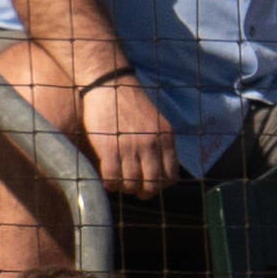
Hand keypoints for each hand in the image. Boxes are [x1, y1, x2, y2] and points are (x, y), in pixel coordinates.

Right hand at [83, 69, 184, 200]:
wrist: (110, 85)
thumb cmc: (129, 104)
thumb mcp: (154, 123)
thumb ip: (157, 143)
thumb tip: (153, 168)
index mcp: (166, 139)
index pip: (171, 176)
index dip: (159, 187)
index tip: (147, 185)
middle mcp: (152, 144)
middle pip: (152, 184)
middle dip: (141, 192)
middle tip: (131, 188)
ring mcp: (131, 147)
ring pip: (131, 184)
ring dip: (123, 189)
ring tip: (117, 183)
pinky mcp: (110, 148)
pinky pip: (112, 178)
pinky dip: (109, 184)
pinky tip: (105, 179)